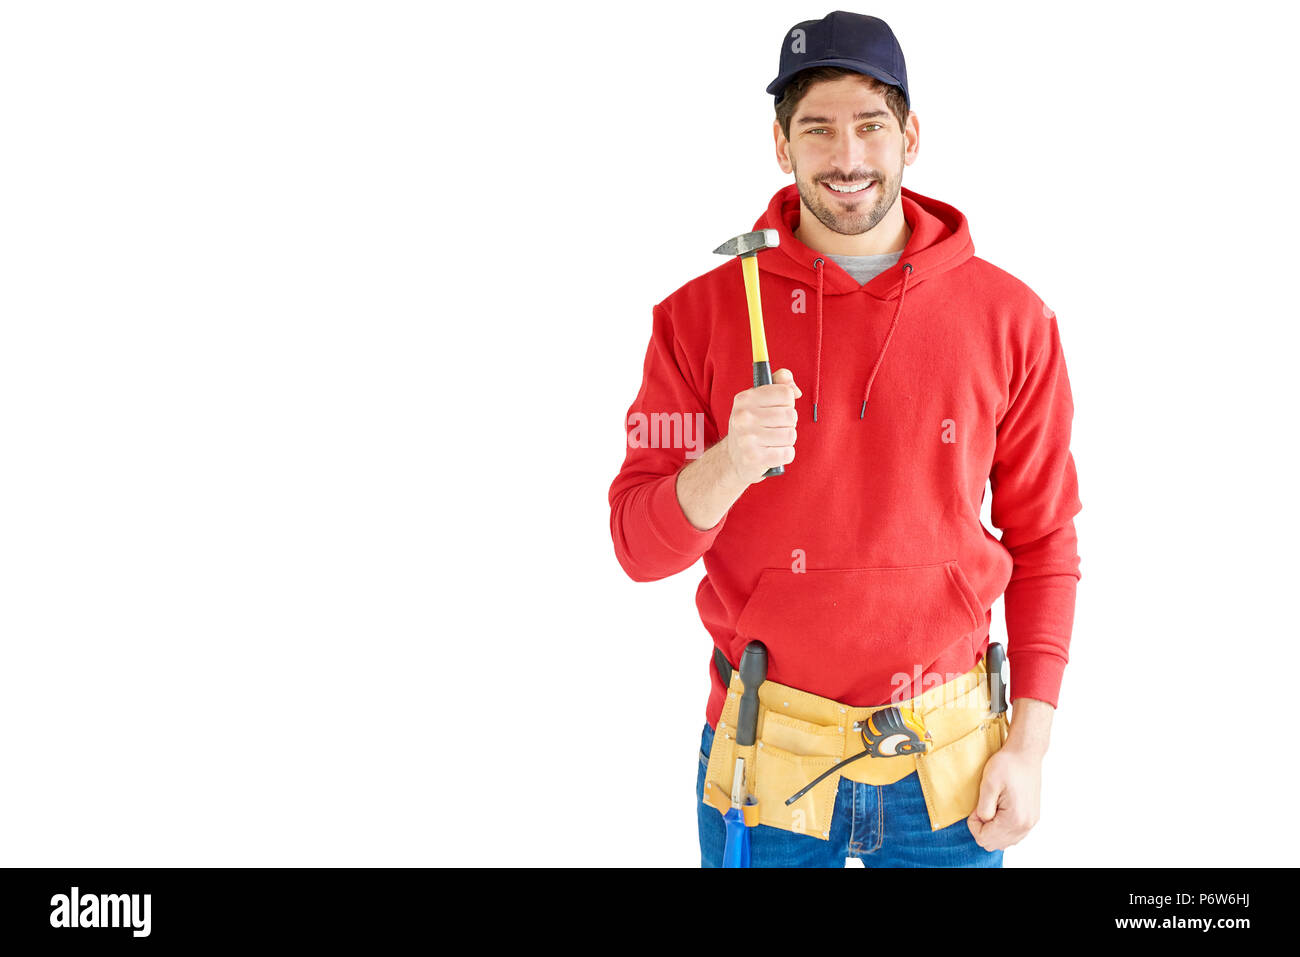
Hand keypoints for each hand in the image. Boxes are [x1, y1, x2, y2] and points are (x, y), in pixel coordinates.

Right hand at [724, 368, 800, 483]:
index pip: (786, 394)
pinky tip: (772, 453)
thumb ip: (780, 383)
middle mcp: (743, 416)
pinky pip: (788, 453)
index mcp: (745, 398)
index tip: (775, 410)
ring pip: (790, 435)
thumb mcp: (760, 399)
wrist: (733, 458)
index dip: (787, 403)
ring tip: (772, 441)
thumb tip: (796, 391)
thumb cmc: (753, 425)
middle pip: (790, 415)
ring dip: (787, 440)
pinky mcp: (754, 458)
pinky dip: (785, 454)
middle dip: (788, 424)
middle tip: (774, 429)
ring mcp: (747, 438)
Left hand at [966, 740, 1042, 850]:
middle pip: (994, 844)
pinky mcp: (1031, 818)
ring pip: (1004, 842)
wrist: (1025, 753)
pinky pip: (1014, 835)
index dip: (974, 824)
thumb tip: (983, 821)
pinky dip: (1002, 828)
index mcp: (1015, 819)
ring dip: (992, 829)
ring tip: (991, 807)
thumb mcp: (988, 784)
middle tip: (982, 807)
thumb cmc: (1007, 765)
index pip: (985, 839)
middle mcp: (1026, 825)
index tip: (976, 807)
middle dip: (982, 828)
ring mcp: (1030, 823)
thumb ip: (983, 808)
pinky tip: (999, 811)